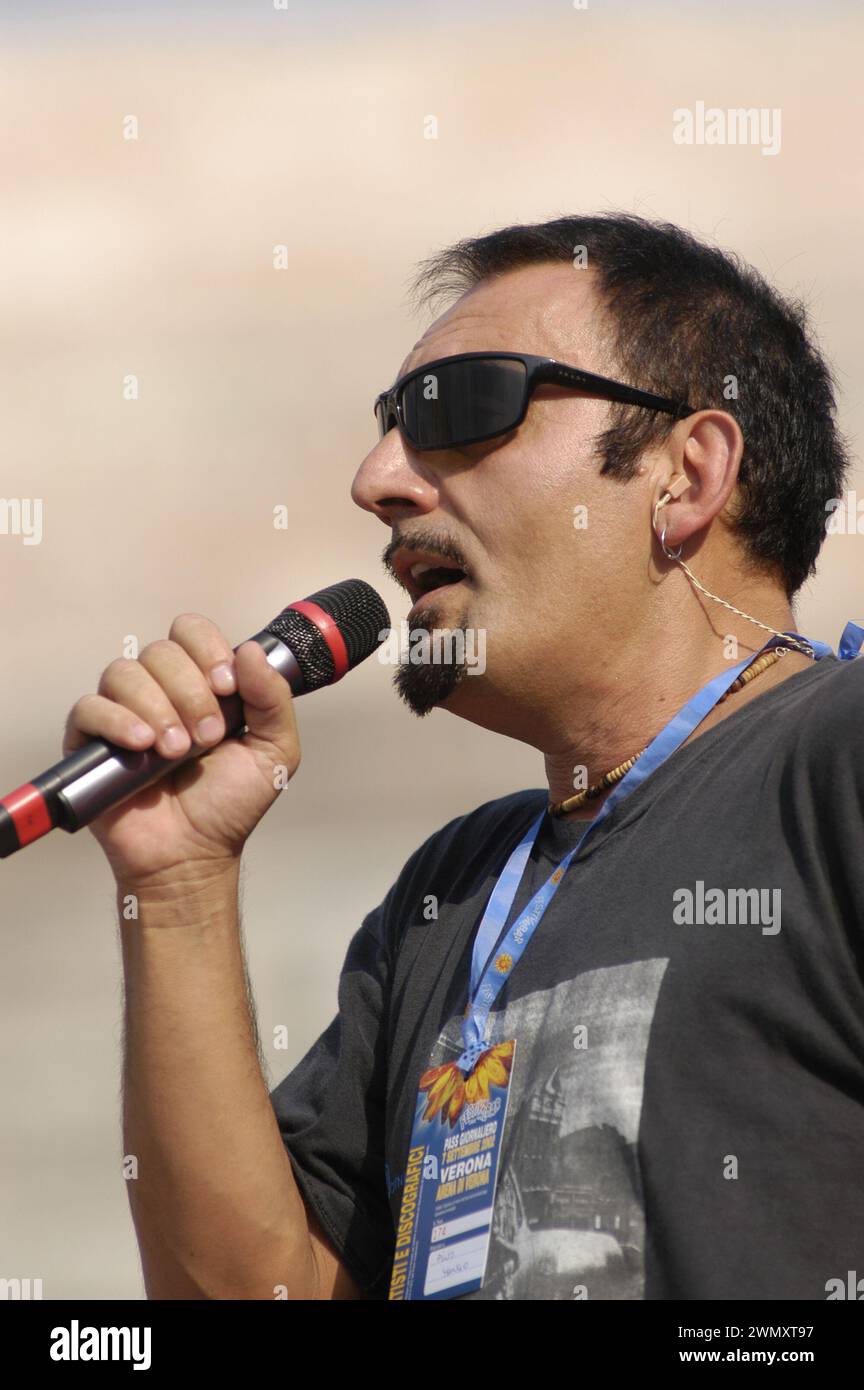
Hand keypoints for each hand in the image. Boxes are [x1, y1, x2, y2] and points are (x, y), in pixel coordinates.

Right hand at [62, 615, 300, 887]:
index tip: (226, 688)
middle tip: (207, 737)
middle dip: (190, 692)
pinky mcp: (89, 741)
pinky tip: (142, 747)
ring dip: (157, 708)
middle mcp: (159, 690)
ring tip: (175, 751)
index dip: (208, 650)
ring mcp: (122, 713)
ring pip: (125, 672)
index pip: (191, 632)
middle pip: (161, 651)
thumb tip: (252, 650)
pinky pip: (89, 707)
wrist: (194, 855)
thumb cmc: (229, 805)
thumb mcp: (274, 750)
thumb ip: (273, 698)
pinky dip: (117, 721)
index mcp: (200, 683)